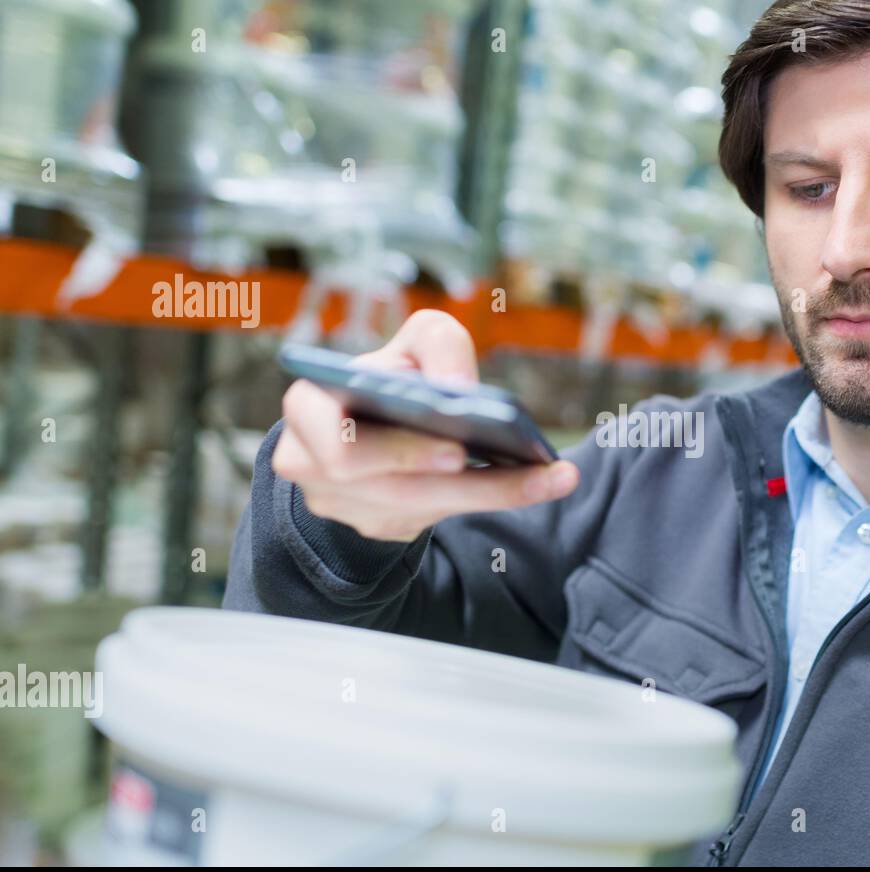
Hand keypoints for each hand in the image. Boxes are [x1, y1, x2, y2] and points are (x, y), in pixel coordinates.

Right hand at [271, 310, 579, 540]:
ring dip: (492, 492)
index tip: (456, 449)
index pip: (336, 439)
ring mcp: (344, 505)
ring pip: (419, 506)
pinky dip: (494, 498)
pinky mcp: (380, 526)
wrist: (373, 426)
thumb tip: (457, 386)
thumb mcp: (413, 343)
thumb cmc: (393, 378)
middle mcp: (313, 465)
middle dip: (451, 477)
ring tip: (556, 476)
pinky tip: (544, 484)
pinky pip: (437, 517)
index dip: (394, 450)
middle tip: (514, 468)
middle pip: (383, 483)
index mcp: (309, 409)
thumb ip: (438, 344)